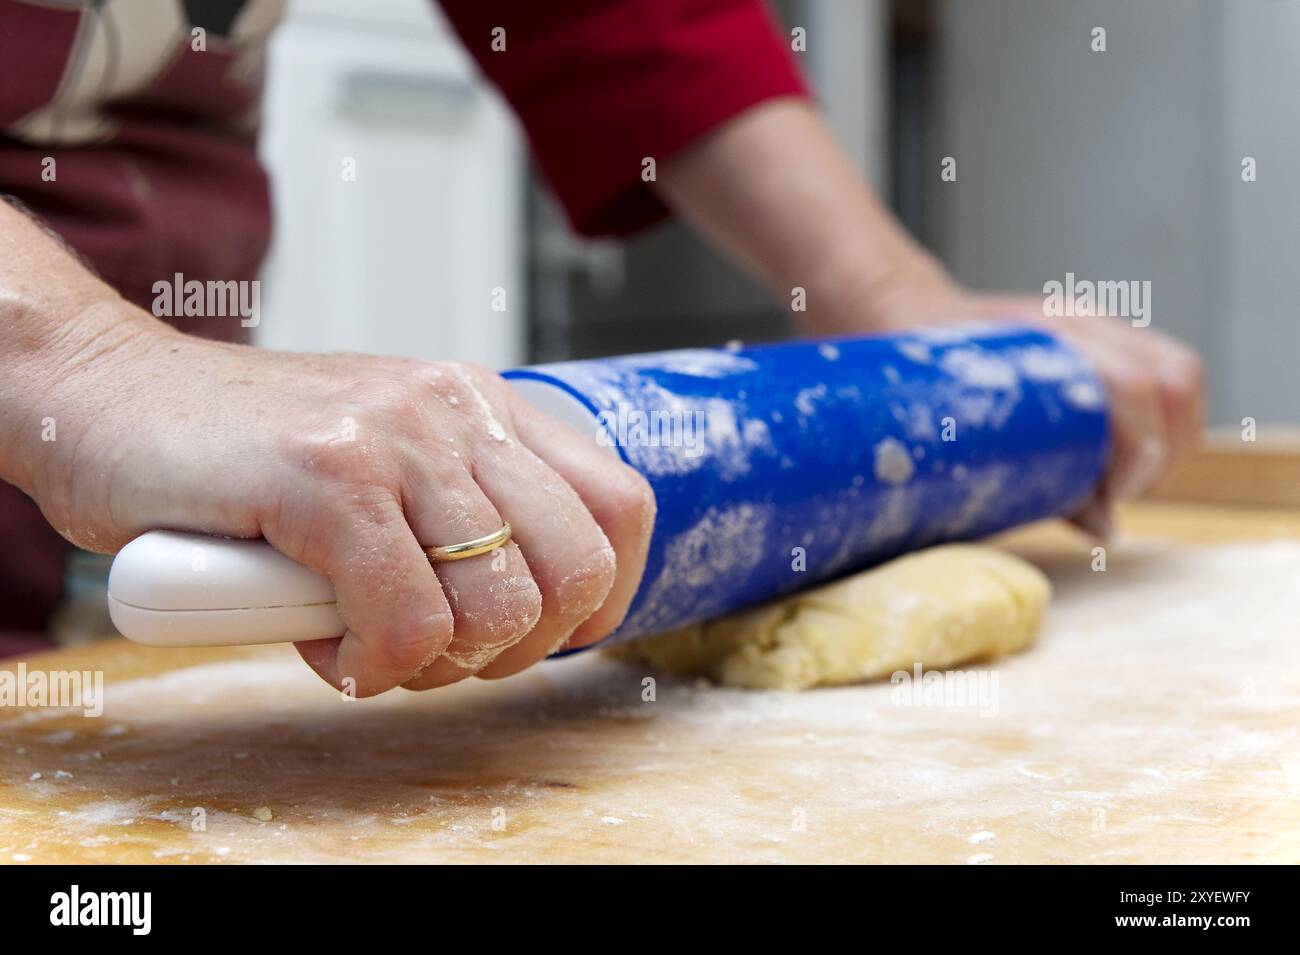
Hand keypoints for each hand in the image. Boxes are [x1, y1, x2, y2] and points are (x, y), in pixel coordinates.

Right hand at [25, 304, 654, 694]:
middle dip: (517, 648)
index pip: (620, 505)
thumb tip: (528, 616)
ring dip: (438, 665)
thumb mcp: (386, 460)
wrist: (110, 401)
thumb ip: (456, 510)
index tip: (549, 638)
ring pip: (495, 607)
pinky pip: (403, 622)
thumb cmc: (249, 455)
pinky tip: (326, 645)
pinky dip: (371, 665)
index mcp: (484, 404)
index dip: (607, 596)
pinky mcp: (323, 476)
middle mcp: (455, 408)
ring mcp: (392, 437)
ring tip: (368, 644)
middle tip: (439, 653)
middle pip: (573, 569)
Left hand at [858, 278, 1205, 536]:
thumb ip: (1031, 477)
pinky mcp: (1105, 337)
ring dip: (1172, 438)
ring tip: (1129, 480)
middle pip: (1174, 379)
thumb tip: (1106, 530)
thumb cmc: (924, 374)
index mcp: (1045, 331)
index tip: (1115, 494)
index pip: (1134, 383)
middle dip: (1164, 450)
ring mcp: (1097, 323)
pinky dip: (1166, 422)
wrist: (907, 316)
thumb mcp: (962, 426)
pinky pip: (1165, 372)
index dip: (1141, 450)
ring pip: (1180, 374)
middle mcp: (1081, 321)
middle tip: (1122, 493)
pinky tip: (1131, 459)